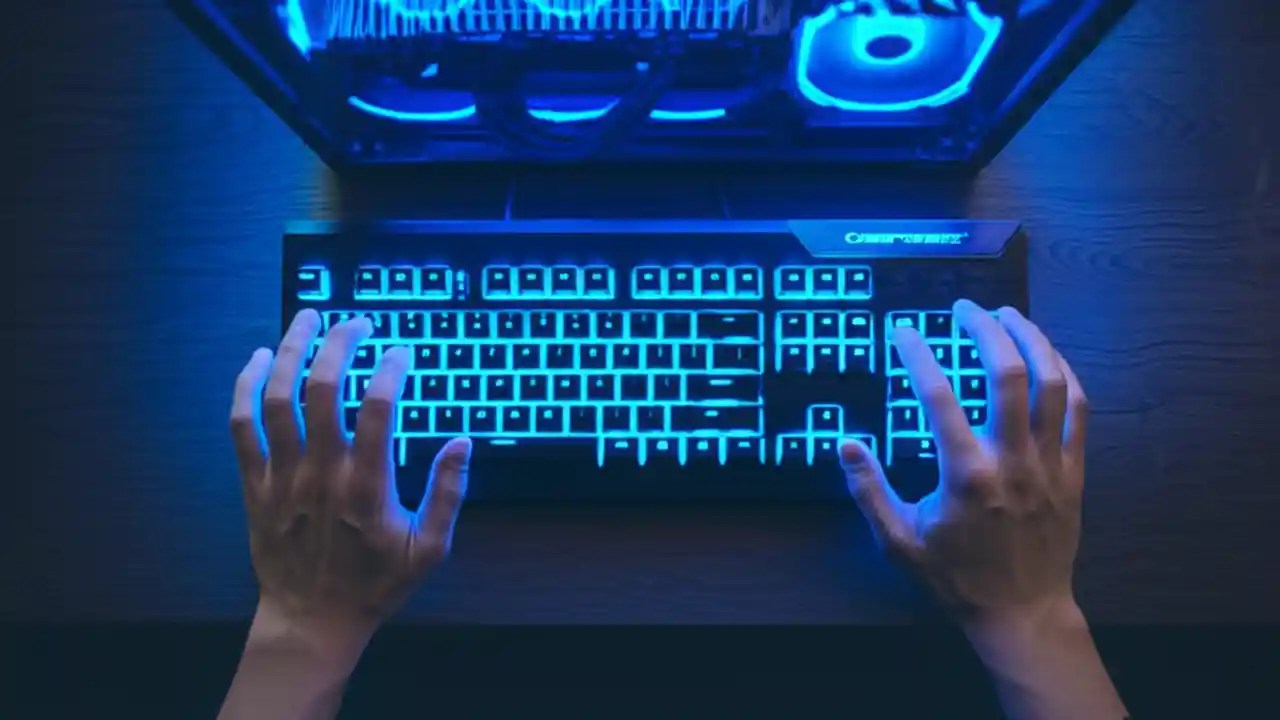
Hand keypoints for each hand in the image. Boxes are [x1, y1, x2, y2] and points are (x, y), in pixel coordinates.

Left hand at [229, 309, 469, 652]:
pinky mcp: (254, 486)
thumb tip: (463, 442)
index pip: (377, 409)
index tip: (402, 351)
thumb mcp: (429, 549)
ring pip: (278, 399)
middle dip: (338, 344)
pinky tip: (257, 361)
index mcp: (367, 487)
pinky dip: (245, 388)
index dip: (390, 370)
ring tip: (306, 320)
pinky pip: (241, 427)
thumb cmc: (375, 585)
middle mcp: (321, 473)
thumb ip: (448, 493)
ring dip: (290, 351)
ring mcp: (282, 477)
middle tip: (355, 321)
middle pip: (322, 389)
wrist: (312, 621)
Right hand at [840, 300, 1125, 719]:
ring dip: (1031, 340)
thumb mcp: (898, 542)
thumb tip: (846, 443)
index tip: (904, 330)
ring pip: (1050, 384)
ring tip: (1009, 315)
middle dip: (984, 329)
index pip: (937, 395)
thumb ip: (869, 490)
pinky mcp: (1074, 473)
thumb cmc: (956, 579)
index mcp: (964, 476)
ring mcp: (1049, 465)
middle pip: (1005, 374)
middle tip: (964, 308)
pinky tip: (1048, 356)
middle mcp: (1011, 461)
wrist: (1022, 614)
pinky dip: (1065, 375)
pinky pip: (1079, 411)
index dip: (918, 353)